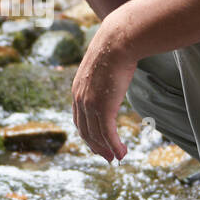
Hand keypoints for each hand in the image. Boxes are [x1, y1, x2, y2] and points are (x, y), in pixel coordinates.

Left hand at [72, 20, 135, 162]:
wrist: (117, 41)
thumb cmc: (115, 48)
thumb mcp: (104, 64)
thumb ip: (104, 74)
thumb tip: (115, 71)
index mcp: (77, 90)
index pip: (79, 120)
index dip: (88, 134)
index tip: (98, 143)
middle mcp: (80, 99)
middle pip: (85, 132)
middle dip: (97, 147)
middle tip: (108, 157)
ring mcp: (90, 105)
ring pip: (96, 136)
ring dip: (107, 150)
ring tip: (118, 157)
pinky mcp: (103, 108)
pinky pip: (108, 134)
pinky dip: (114, 146)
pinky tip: (122, 153)